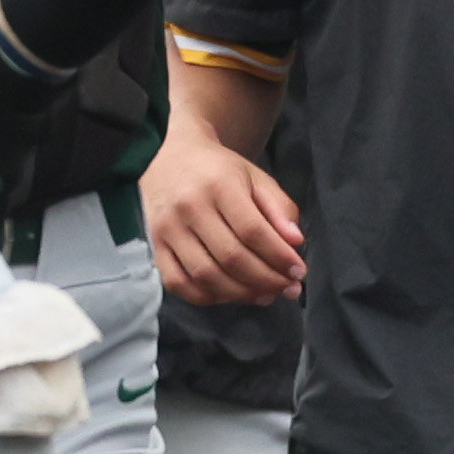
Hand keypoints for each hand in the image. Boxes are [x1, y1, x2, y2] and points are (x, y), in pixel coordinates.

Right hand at [142, 125, 303, 305]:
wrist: (169, 156)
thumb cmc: (218, 170)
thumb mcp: (255, 178)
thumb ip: (279, 208)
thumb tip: (295, 242)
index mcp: (219, 184)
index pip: (253, 231)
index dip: (279, 257)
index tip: (299, 271)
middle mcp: (189, 206)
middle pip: (231, 257)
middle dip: (266, 280)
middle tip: (288, 288)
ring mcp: (168, 228)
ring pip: (206, 276)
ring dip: (241, 294)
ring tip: (265, 295)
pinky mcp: (155, 244)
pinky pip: (178, 283)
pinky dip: (206, 297)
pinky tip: (229, 295)